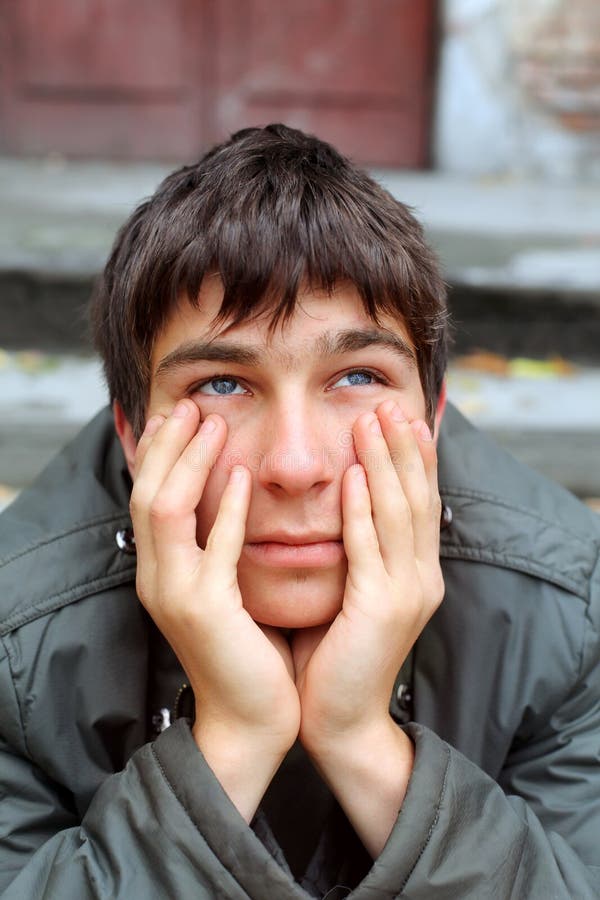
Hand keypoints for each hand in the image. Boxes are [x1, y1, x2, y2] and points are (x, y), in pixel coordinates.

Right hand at [130, 400, 299, 819]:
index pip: (148, 498)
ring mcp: (177, 595)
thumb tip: (234, 494)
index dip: (160, 454)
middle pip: (147, 494)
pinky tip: (244, 477)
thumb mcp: (223, 589)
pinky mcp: (206, 611)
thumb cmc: (247, 650)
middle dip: (168, 445)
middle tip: (192, 405)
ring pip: (167, 511)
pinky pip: (214, 549)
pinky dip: (228, 509)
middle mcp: (157, 579)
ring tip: (213, 424)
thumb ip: (218, 545)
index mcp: (161, 572)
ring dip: (190, 462)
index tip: (180, 416)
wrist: (250, 721)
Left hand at [292, 399, 443, 854]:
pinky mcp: (382, 608)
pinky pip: (370, 546)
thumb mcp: (353, 593)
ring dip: (386, 462)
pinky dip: (363, 507)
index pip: (418, 502)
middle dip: (403, 447)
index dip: (412, 457)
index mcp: (415, 573)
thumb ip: (356, 551)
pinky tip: (353, 474)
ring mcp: (407, 592)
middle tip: (388, 404)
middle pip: (416, 497)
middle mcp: (421, 577)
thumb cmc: (335, 654)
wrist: (339, 720)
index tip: (400, 417)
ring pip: (399, 512)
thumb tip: (339, 502)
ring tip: (372, 421)